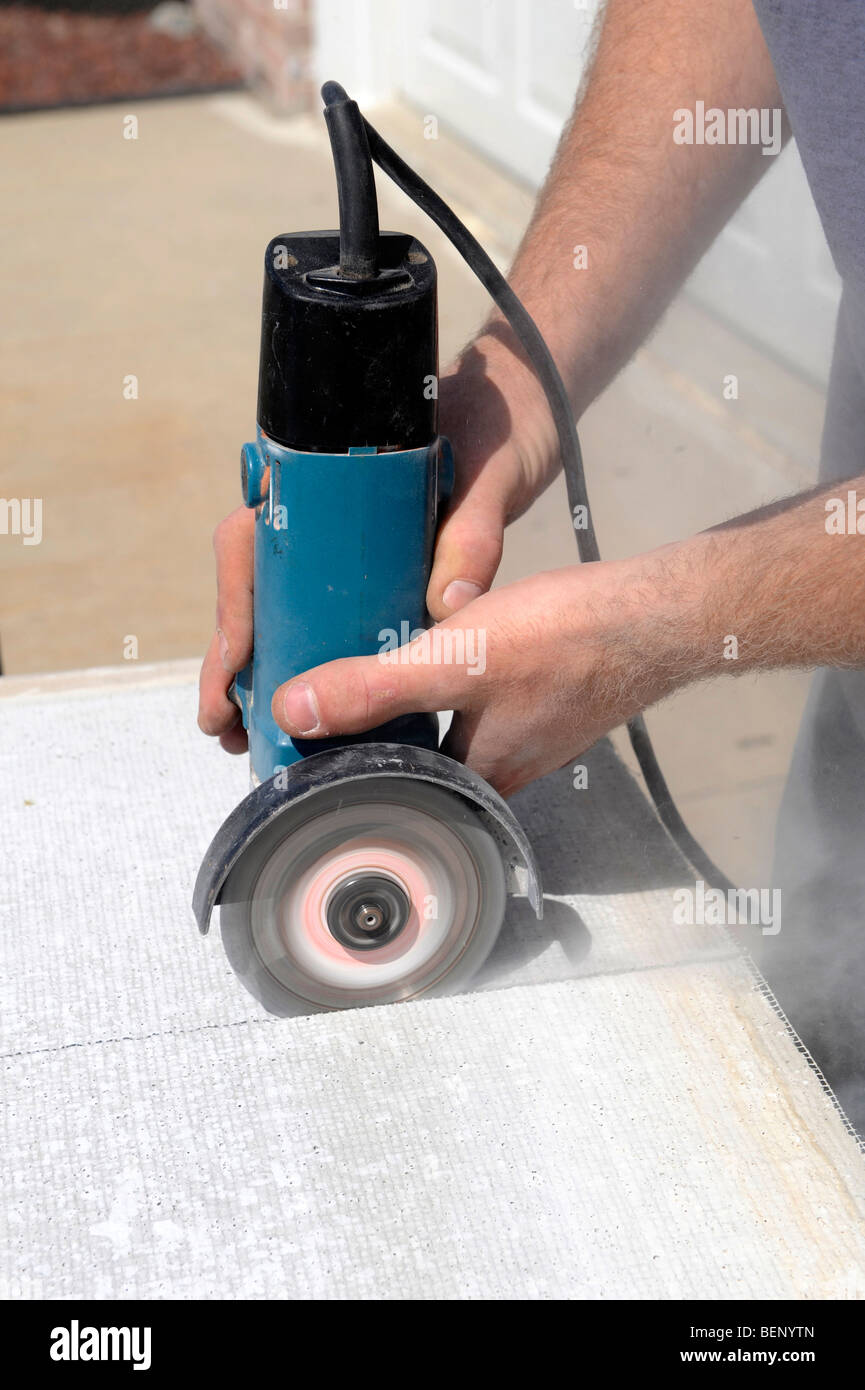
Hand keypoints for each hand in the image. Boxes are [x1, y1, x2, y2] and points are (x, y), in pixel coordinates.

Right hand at [198, 332, 559, 749]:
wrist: (522, 404)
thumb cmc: (497, 424)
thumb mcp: (488, 477)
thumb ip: (471, 533)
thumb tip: (450, 603)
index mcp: (319, 469)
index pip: (252, 537)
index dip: (237, 604)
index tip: (237, 662)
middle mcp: (314, 503)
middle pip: (252, 582)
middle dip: (231, 654)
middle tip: (218, 722)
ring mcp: (337, 535)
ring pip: (276, 603)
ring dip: (257, 665)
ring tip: (239, 730)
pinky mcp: (364, 560)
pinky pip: (318, 609)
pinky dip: (303, 655)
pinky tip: (300, 703)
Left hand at [270, 552, 692, 796]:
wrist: (659, 615)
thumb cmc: (565, 639)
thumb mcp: (454, 659)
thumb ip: (374, 688)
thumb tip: (291, 713)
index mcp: (474, 775)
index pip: (390, 789)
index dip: (345, 771)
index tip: (298, 753)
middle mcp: (503, 767)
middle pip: (418, 762)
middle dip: (374, 740)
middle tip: (318, 712)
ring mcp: (530, 735)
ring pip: (450, 732)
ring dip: (412, 712)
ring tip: (361, 681)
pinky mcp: (548, 701)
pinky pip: (482, 704)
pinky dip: (452, 687)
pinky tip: (437, 654)